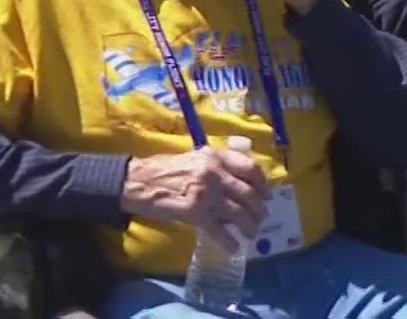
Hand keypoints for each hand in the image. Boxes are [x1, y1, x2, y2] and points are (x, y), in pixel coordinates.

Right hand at [122, 147, 268, 246]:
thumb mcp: (197, 158)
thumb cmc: (166, 169)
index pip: (251, 169)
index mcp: (217, 157)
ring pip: (239, 213)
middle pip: (249, 194)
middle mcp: (215, 174)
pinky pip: (219, 231)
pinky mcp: (195, 214)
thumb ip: (220, 165)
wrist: (138, 182)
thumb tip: (242, 181)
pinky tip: (234, 248)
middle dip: (259, 210)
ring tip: (252, 233)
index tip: (268, 195)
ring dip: (250, 226)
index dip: (264, 184)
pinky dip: (230, 242)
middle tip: (261, 218)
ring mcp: (206, 195)